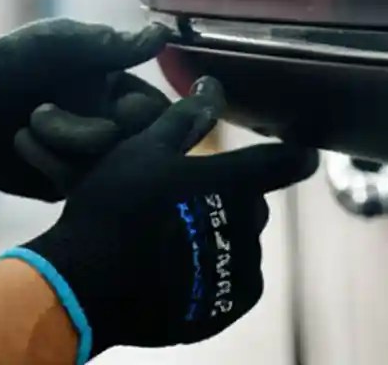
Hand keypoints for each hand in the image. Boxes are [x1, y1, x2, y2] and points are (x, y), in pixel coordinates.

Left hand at [0, 18, 173, 199]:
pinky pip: (79, 183)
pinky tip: (18, 142)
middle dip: (93, 127)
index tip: (119, 106)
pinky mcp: (65, 183)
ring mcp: (88, 157)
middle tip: (45, 110)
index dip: (141, 110)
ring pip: (109, 163)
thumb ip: (114, 46)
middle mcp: (106, 122)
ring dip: (63, 138)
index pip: (156, 108)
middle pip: (138, 140)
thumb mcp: (61, 46)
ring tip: (25, 125)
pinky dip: (47, 160)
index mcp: (112, 87)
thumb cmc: (5, 68)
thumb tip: (165, 35)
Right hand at [3, 77, 318, 359]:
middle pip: (255, 202)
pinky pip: (238, 278)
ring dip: (223, 236)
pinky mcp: (232, 303)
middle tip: (186, 203)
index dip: (296, 155)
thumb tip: (212, 84)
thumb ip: (186, 119)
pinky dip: (219, 271)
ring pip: (244, 240)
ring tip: (174, 241)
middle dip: (232, 198)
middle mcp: (249, 223)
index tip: (300, 154)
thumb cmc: (114, 209)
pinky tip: (182, 269)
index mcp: (236, 181)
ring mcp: (243, 266)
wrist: (87, 286)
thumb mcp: (144, 151)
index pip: (288, 162)